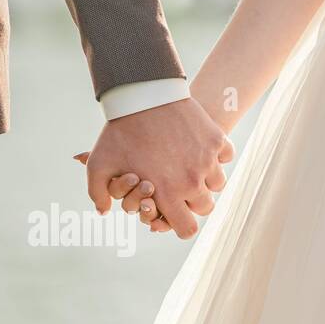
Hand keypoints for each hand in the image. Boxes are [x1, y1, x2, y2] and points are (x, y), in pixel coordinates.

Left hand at [84, 97, 233, 239]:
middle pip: (206, 208)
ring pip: (218, 184)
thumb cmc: (118, 131)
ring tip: (192, 168)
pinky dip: (217, 156)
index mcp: (167, 194)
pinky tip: (201, 149)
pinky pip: (226, 157)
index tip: (176, 215)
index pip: (187, 229)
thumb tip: (105, 212)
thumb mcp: (99, 164)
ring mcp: (207, 160)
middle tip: (183, 189)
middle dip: (194, 203)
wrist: (143, 94)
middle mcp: (191, 182)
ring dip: (207, 180)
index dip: (182, 226)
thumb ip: (98, 193)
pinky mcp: (216, 140)